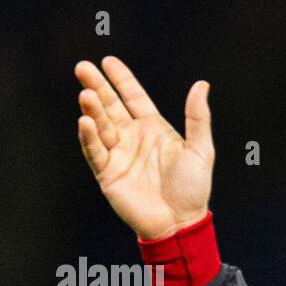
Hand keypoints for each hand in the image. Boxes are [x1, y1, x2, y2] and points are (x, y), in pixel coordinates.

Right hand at [74, 56, 214, 239]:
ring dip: (92, 109)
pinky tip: (85, 122)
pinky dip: (89, 137)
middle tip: (83, 67)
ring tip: (86, 93)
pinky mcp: (108, 174)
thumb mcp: (201, 150)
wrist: (180, 223)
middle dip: (97, 87)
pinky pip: (95, 151)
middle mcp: (133, 138)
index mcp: (154, 129)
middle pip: (111, 106)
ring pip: (101, 125)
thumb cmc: (193, 189)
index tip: (108, 61)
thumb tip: (201, 84)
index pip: (134, 98)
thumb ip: (198, 117)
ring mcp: (119, 154)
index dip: (122, 80)